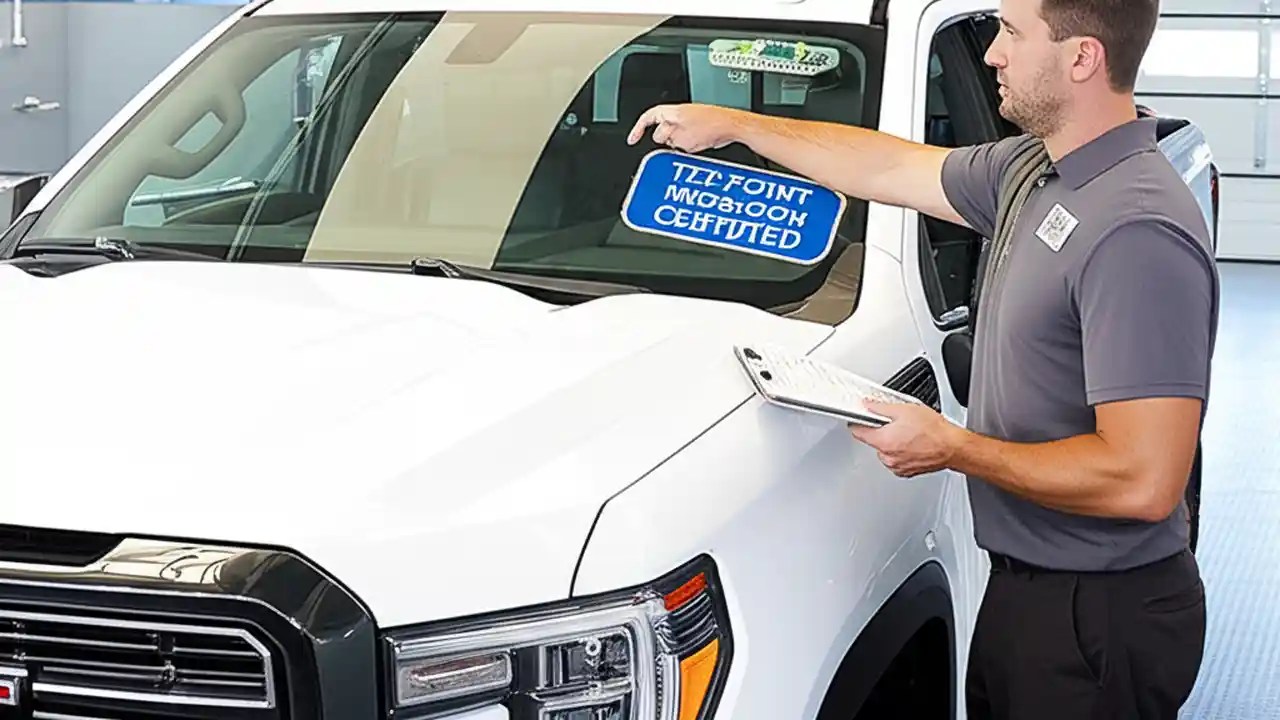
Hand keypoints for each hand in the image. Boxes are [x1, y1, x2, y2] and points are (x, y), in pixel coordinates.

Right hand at [626, 103, 739, 151]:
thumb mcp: (683, 139)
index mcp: (672, 112)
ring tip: (690, 146)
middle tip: (671, 147)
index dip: (638, 129)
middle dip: (664, 140)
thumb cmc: (713, 127)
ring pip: (675, 134)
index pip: (647, 118)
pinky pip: (687, 136)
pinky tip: (698, 146)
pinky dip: (688, 143)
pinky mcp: (700, 126)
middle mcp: (681, 113)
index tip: (633, 139)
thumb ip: (667, 139)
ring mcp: (691, 119)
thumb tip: (661, 140)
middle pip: (661, 128)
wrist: (732, 126)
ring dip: (679, 143)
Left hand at [848, 401, 962, 478]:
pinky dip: (902, 452)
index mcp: (883, 441)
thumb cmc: (934, 430)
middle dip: (881, 431)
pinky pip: (896, 459)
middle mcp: (887, 457)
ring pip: (885, 450)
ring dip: (892, 442)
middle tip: (897, 423)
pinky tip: (914, 444)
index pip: (857, 431)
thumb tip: (867, 405)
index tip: (862, 417)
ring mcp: (896, 466)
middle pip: (873, 441)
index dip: (859, 421)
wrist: (952, 447)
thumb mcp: (904, 409)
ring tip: (909, 434)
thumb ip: (880, 408)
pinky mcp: (906, 471)